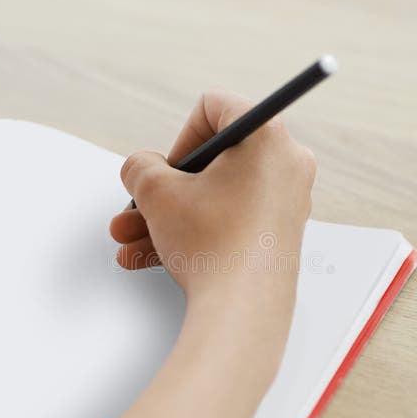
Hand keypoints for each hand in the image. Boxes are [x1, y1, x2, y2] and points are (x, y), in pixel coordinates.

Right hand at [109, 90, 315, 300]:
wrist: (243, 309)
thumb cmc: (213, 246)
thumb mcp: (158, 194)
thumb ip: (141, 167)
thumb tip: (141, 168)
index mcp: (266, 136)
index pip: (214, 107)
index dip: (180, 136)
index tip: (168, 169)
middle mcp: (286, 164)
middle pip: (213, 160)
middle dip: (166, 187)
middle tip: (142, 204)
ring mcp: (286, 201)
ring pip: (214, 196)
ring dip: (169, 214)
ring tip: (130, 238)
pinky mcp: (279, 233)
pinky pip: (229, 219)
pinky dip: (194, 231)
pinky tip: (149, 254)